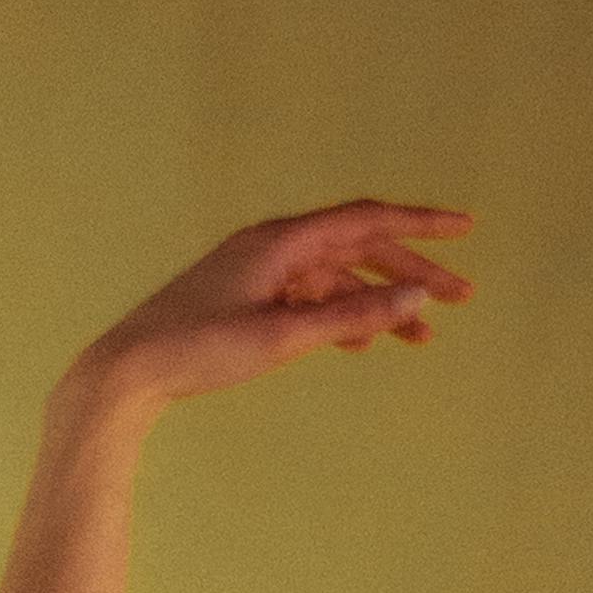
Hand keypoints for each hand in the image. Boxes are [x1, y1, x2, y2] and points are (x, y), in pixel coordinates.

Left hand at [80, 202, 474, 416]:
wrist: (126, 372)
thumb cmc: (196, 351)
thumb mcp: (282, 337)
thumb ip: (351, 316)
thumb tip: (413, 302)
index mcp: (281, 241)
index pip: (368, 220)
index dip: (421, 226)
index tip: (466, 230)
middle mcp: (272, 246)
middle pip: (358, 248)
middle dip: (411, 273)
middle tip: (458, 299)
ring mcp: (257, 272)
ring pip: (335, 278)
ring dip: (378, 302)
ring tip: (417, 337)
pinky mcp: (244, 299)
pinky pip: (308, 298)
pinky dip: (339, 315)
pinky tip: (361, 341)